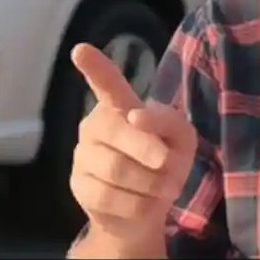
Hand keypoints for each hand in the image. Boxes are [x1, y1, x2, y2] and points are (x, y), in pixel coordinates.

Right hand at [68, 42, 196, 243]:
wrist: (147, 209)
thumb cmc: (163, 162)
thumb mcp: (180, 138)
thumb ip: (167, 120)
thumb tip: (136, 118)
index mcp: (119, 106)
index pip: (105, 83)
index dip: (94, 67)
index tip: (80, 50)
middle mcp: (95, 125)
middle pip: (116, 130)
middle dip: (146, 148)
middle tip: (167, 163)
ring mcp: (83, 155)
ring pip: (116, 169)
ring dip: (149, 183)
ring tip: (162, 187)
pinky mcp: (79, 186)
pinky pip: (110, 196)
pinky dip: (138, 204)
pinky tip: (144, 203)